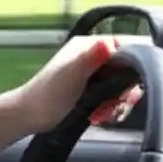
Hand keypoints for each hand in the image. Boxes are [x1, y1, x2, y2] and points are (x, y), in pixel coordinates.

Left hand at [14, 36, 142, 133]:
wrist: (29, 116)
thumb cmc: (48, 95)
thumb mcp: (72, 75)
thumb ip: (91, 59)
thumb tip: (107, 44)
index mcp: (89, 46)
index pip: (126, 47)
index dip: (133, 67)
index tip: (127, 86)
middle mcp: (93, 56)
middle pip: (127, 70)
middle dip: (125, 91)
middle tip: (114, 104)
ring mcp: (92, 74)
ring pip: (122, 86)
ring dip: (118, 103)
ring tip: (103, 114)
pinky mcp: (91, 91)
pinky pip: (113, 98)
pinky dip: (110, 109)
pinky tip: (99, 117)